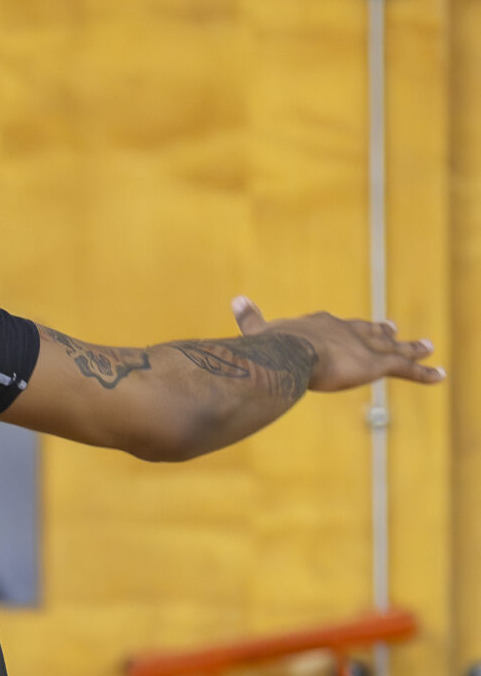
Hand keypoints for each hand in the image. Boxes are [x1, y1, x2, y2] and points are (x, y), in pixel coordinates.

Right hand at [232, 297, 443, 392]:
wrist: (288, 353)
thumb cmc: (271, 346)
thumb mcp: (260, 332)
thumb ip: (251, 319)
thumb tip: (235, 300)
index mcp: (321, 326)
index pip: (340, 326)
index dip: (350, 327)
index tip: (356, 324)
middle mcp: (347, 331)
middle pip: (370, 331)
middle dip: (383, 332)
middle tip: (395, 329)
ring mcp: (363, 347)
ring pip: (393, 347)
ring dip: (411, 348)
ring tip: (427, 347)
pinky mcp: (375, 364)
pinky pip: (404, 368)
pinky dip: (423, 372)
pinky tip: (440, 375)